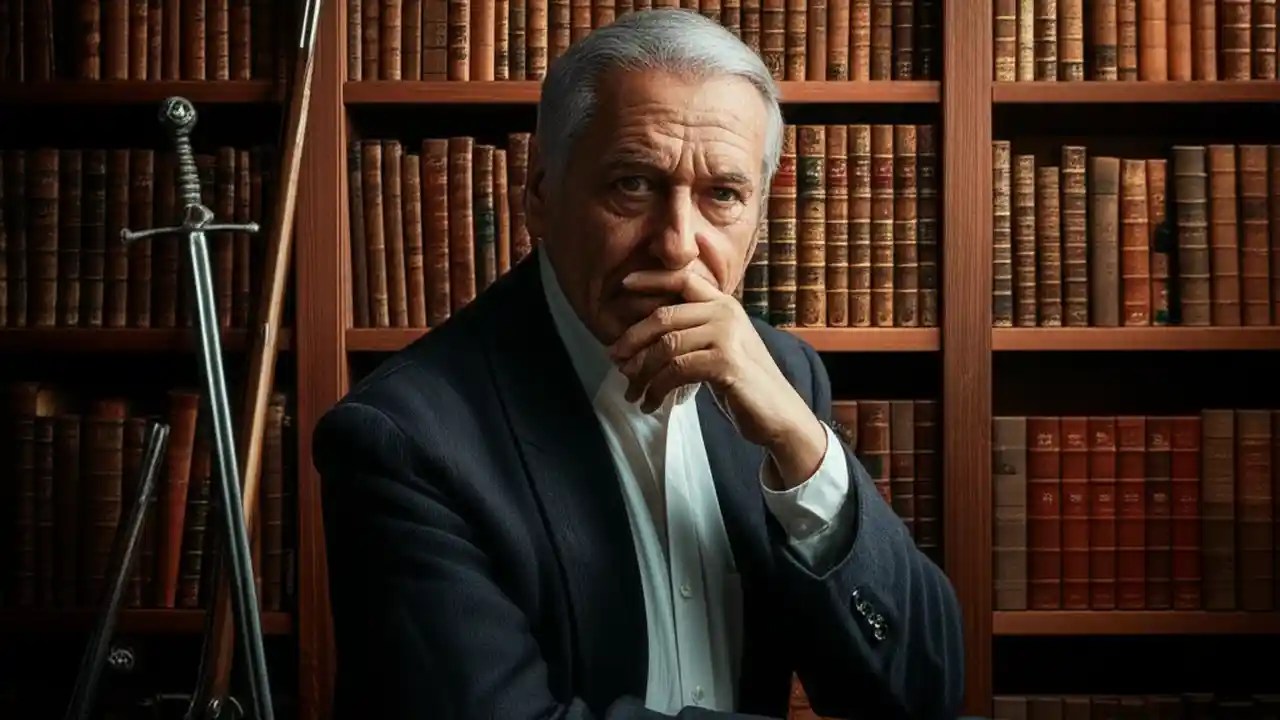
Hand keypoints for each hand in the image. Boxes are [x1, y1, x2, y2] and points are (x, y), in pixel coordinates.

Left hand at [608, 269, 827, 487]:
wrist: (779, 415)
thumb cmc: (743, 384)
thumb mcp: (718, 349)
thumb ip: (691, 334)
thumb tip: (638, 339)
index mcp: (724, 304)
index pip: (682, 279)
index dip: (650, 279)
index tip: (622, 284)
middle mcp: (726, 313)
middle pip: (664, 317)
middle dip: (632, 340)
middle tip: (614, 360)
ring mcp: (727, 335)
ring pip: (666, 347)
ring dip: (641, 373)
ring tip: (632, 392)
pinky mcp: (725, 362)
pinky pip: (676, 370)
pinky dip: (657, 389)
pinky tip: (651, 404)